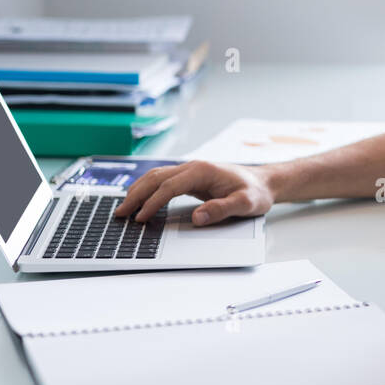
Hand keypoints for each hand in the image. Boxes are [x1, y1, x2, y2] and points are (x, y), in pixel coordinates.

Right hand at [112, 160, 276, 224]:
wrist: (264, 182)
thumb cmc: (256, 192)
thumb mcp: (246, 204)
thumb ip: (222, 209)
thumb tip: (198, 217)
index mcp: (203, 170)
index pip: (170, 186)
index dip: (153, 202)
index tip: (141, 218)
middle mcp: (193, 167)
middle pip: (156, 178)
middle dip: (136, 195)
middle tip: (120, 213)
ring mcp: (190, 171)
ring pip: (156, 176)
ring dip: (137, 191)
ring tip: (123, 208)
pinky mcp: (190, 178)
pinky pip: (162, 181)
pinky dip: (147, 190)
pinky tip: (139, 201)